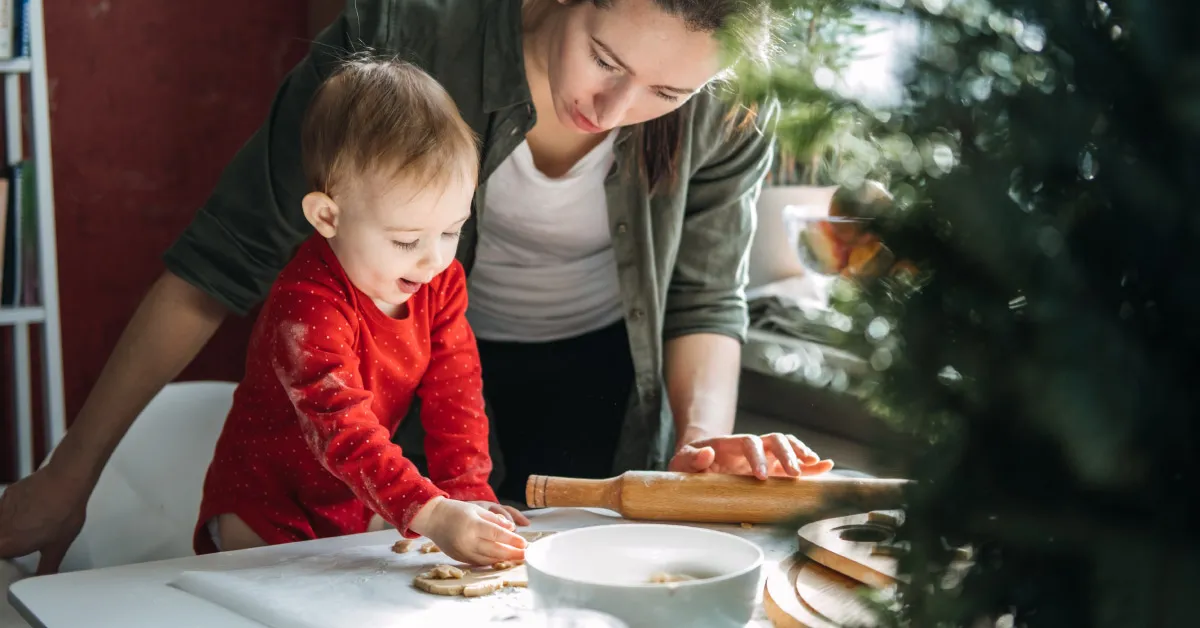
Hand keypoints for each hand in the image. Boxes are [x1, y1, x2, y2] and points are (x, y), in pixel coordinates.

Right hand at [0, 464, 89, 574]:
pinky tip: (30, 511)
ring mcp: (1, 508)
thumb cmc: (63, 512)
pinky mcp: (8, 494)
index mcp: (7, 544)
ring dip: (7, 527)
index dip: (5, 555)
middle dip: (6, 543)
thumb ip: (47, 567)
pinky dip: (12, 512)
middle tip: (20, 543)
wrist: (67, 482)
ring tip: (27, 527)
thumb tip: (45, 576)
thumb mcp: (58, 547)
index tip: (11, 555)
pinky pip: (3, 507)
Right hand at [409, 497, 525, 565]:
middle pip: (494, 550)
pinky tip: (501, 559)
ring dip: (504, 560)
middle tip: (526, 555)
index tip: (525, 543)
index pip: (497, 534)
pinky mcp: (459, 558)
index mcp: (472, 525)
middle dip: (512, 554)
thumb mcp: (477, 509)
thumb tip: (512, 528)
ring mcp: (462, 552)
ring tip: (517, 558)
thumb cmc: (456, 511)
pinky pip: (479, 562)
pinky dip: (491, 562)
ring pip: (488, 559)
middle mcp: (467, 541)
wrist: (433, 519)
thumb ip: (494, 520)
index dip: (512, 540)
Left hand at [668, 432, 835, 479]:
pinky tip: (826, 467)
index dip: (757, 457)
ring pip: (787, 446)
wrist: (696, 462)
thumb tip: (706, 454)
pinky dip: (810, 465)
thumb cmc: (689, 463)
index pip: (749, 442)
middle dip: (786, 455)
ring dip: (801, 454)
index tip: (761, 477)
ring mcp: (763, 455)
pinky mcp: (772, 467)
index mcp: (730, 443)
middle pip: (774, 440)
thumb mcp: (682, 461)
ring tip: (814, 465)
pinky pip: (794, 463)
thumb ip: (691, 458)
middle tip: (794, 473)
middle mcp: (751, 446)